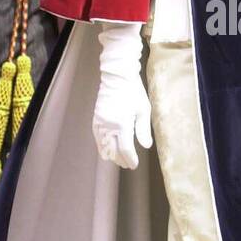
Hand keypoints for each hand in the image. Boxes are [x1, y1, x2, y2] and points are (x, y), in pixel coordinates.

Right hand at [92, 23, 151, 168]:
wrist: (117, 76)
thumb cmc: (133, 91)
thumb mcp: (144, 109)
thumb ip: (143, 129)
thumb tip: (145, 146)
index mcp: (122, 123)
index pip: (125, 149)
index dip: (130, 159)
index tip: (134, 164)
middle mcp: (109, 125)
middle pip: (113, 150)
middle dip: (120, 159)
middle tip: (127, 164)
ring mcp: (100, 121)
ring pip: (102, 145)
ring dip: (110, 154)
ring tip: (117, 159)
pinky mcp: (95, 117)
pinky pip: (96, 136)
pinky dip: (100, 145)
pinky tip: (105, 149)